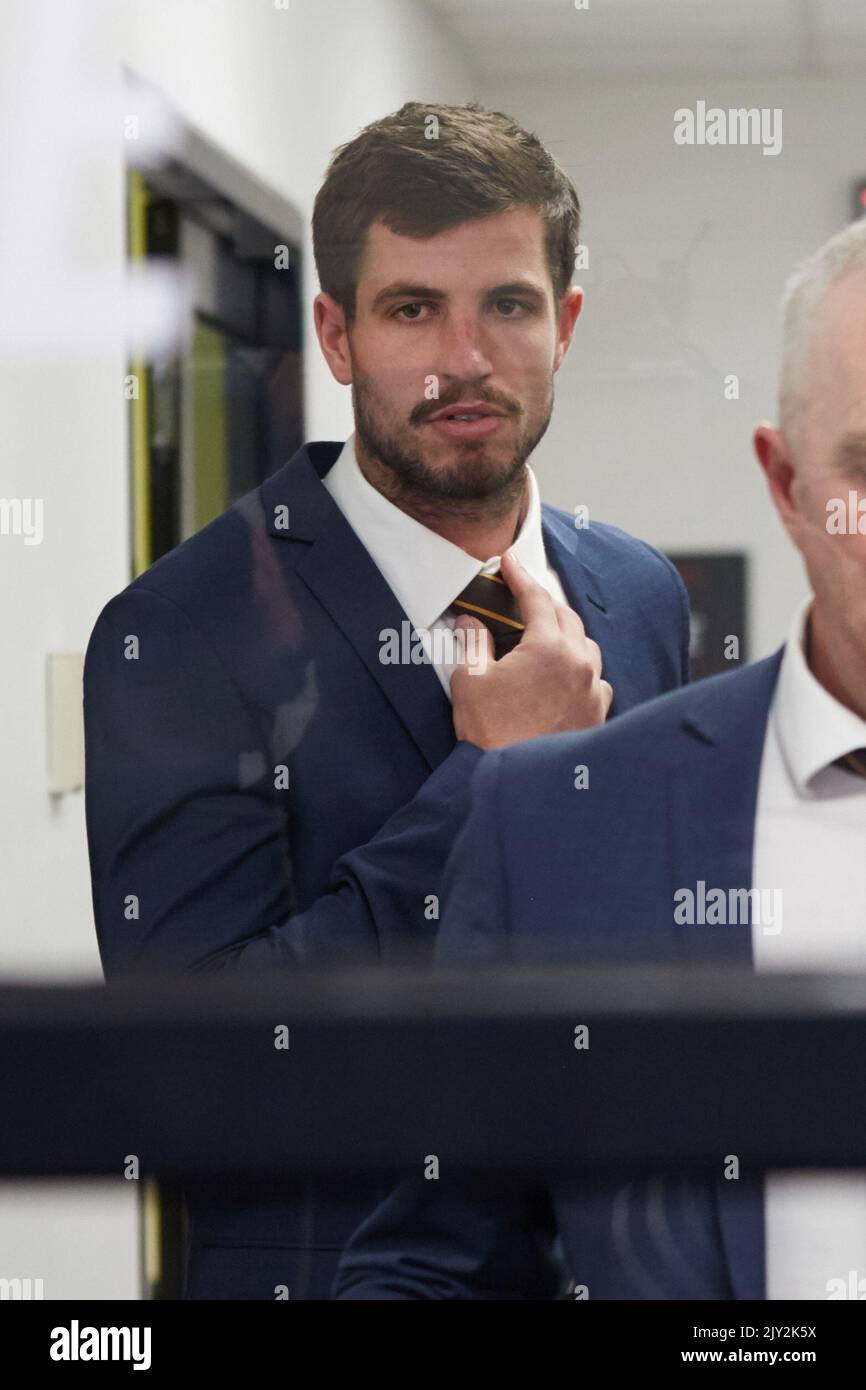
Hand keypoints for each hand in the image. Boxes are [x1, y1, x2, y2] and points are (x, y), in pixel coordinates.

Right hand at [450, 550, 612, 749]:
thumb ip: (473, 641)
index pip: (536, 598)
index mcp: (549, 648)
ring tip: (546, 638)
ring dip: (567, 636)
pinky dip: (582, 671)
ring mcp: (593, 691)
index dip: (520, 576)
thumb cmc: (490, 733)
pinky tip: (567, 678)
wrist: (515, 784)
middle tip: (523, 598)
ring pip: (587, 648)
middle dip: (544, 604)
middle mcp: (580, 665)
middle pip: (567, 618)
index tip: (509, 562)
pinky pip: (596, 681)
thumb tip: (471, 622)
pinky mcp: (598, 716)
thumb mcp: (470, 680)